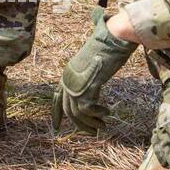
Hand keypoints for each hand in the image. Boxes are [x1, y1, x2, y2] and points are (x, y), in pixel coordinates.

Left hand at [52, 7, 138, 134]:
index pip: (56, 97)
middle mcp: (68, 79)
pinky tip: (107, 112)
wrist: (113, 37)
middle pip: (68, 110)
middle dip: (80, 125)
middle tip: (93, 132)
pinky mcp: (87, 86)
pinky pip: (88, 109)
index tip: (57, 127)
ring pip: (78, 113)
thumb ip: (90, 66)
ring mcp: (76, 83)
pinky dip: (98, 114)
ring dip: (91, 123)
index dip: (56, 114)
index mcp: (67, 74)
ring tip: (103, 125)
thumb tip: (95, 57)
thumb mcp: (94, 59)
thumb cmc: (107, 44)